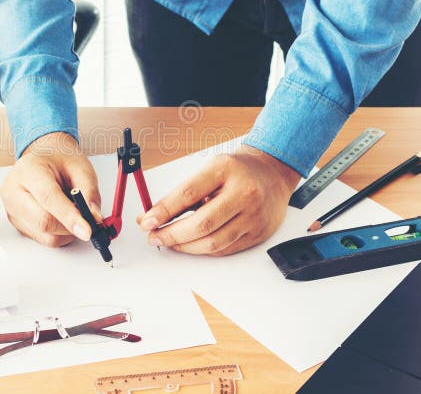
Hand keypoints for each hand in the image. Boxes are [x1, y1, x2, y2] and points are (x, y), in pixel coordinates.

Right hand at [1, 132, 101, 246]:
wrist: (43, 156)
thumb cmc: (59, 160)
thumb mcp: (81, 168)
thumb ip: (89, 192)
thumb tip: (94, 218)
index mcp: (28, 170)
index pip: (48, 198)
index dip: (69, 217)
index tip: (87, 230)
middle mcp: (13, 191)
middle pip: (42, 221)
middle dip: (69, 226)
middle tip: (88, 221)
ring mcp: (12, 209)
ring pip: (44, 235)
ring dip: (66, 231)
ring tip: (73, 212)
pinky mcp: (17, 223)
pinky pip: (42, 238)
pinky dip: (59, 234)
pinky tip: (62, 217)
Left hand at [137, 146, 299, 255]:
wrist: (273, 173)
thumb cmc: (238, 171)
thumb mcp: (210, 169)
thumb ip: (183, 193)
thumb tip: (153, 216)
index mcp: (226, 170)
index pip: (188, 194)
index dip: (164, 211)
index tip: (147, 221)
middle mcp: (243, 193)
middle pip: (201, 224)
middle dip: (172, 235)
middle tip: (155, 236)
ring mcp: (253, 216)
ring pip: (213, 242)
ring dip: (185, 247)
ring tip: (170, 242)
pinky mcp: (257, 233)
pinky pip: (224, 249)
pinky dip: (203, 250)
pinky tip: (191, 245)